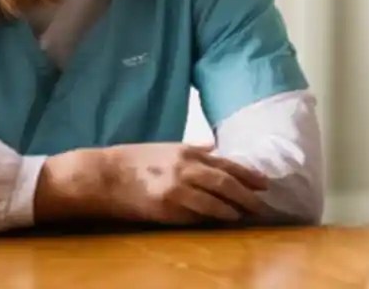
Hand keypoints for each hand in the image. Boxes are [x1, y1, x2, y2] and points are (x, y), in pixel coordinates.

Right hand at [35, 142, 269, 224]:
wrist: (103, 175)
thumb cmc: (133, 159)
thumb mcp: (166, 146)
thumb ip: (193, 149)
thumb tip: (214, 147)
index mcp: (187, 152)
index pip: (226, 164)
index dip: (248, 174)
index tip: (265, 183)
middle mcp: (185, 169)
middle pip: (226, 183)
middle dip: (246, 194)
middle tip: (261, 204)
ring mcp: (176, 190)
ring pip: (213, 202)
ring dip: (232, 210)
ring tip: (244, 215)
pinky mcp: (165, 210)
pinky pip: (194, 216)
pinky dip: (209, 219)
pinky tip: (220, 221)